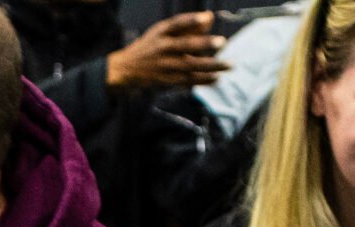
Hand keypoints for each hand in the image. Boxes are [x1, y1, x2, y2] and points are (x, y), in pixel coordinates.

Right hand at [106, 13, 227, 91]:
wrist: (126, 69)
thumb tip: (210, 18)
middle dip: (204, 44)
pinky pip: (187, 81)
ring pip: (190, 66)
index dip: (191, 20)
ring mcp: (164, 66)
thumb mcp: (162, 32)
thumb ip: (186, 26)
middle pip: (185, 45)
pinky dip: (203, 80)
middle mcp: (162, 48)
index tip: (207, 17)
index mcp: (160, 32)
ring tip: (228, 65)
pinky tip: (216, 78)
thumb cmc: (150, 46)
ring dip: (210, 66)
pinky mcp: (166, 80)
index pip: (176, 23)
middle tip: (222, 41)